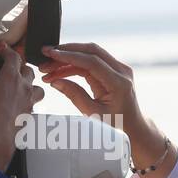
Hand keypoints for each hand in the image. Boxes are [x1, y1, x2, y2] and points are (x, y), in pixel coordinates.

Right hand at [0, 42, 42, 169]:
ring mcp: (29, 101)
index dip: (7, 50)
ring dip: (29, 83)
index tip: (3, 48)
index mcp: (10, 77)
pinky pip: (33, 101)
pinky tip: (20, 101)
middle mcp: (24, 87)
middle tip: (10, 67)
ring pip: (36, 86)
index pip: (13, 56)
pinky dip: (27, 98)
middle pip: (28, 69)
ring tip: (21, 85)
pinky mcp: (30, 113)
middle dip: (19, 66)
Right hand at [40, 43, 173, 177]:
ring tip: (47, 69)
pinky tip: (58, 73)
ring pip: (89, 54)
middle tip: (45, 56)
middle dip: (66, 52)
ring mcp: (119, 68)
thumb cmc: (115, 124)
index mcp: (119, 83)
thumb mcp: (93, 113)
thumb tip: (55, 81)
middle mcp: (122, 71)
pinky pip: (91, 62)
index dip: (69, 56)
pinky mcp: (113, 69)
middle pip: (91, 51)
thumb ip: (74, 95)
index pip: (92, 61)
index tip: (51, 54)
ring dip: (67, 59)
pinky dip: (74, 65)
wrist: (133, 126)